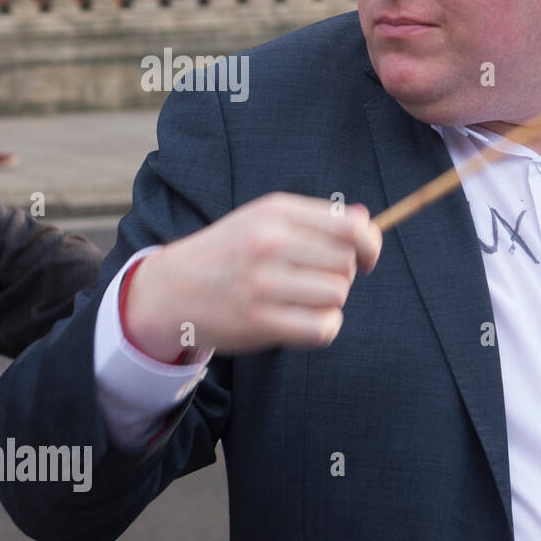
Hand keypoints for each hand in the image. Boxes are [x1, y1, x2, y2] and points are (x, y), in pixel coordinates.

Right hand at [124, 193, 381, 360]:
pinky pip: (323, 328)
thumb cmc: (230, 252)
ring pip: (337, 296)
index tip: (365, 258)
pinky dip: (323, 327)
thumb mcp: (265, 220)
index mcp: (275, 212)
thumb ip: (318, 219)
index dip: (371, 245)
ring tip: (304, 299)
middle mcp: (268, 243)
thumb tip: (367, 220)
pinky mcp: (258, 322)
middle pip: (347, 264)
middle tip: (315, 279)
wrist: (169, 290)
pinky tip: (304, 321)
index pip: (351, 227)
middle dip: (343, 275)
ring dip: (330, 302)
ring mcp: (261, 283)